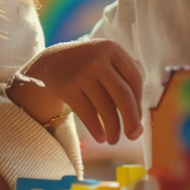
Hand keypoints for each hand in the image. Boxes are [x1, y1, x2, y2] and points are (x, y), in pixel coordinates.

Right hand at [20, 39, 142, 143]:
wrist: (51, 61)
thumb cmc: (88, 68)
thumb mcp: (107, 63)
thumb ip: (125, 87)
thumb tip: (138, 129)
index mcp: (112, 49)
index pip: (135, 79)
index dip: (138, 102)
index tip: (136, 118)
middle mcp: (97, 59)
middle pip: (122, 95)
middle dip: (131, 120)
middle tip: (133, 136)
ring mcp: (81, 73)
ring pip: (105, 108)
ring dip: (113, 129)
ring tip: (113, 140)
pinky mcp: (67, 87)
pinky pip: (88, 113)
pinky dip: (96, 129)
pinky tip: (100, 137)